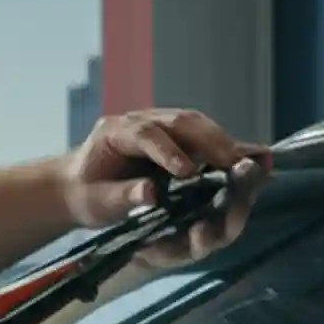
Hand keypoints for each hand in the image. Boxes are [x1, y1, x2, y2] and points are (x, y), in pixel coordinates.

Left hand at [60, 108, 272, 262]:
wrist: (77, 185)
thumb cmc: (85, 195)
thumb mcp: (95, 202)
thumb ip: (122, 197)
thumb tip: (150, 194)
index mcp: (112, 132)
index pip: (143, 133)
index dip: (167, 150)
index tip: (186, 171)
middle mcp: (138, 121)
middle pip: (178, 122)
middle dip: (209, 141)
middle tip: (234, 164)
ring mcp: (159, 125)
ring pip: (195, 124)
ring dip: (222, 142)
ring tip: (244, 163)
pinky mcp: (174, 137)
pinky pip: (202, 136)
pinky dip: (224, 146)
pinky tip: (246, 158)